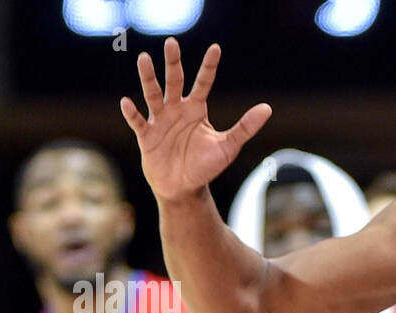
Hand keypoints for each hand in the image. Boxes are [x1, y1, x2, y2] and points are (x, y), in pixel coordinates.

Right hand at [120, 38, 271, 202]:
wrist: (185, 188)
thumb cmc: (206, 166)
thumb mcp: (229, 146)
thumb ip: (246, 127)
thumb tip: (267, 108)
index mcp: (196, 109)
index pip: (203, 83)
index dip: (209, 67)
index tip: (216, 49)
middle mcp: (177, 109)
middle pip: (174, 81)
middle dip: (173, 63)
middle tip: (171, 42)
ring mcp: (160, 121)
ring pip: (153, 94)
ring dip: (148, 78)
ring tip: (144, 59)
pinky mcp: (147, 136)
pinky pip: (139, 121)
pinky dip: (133, 113)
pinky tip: (128, 102)